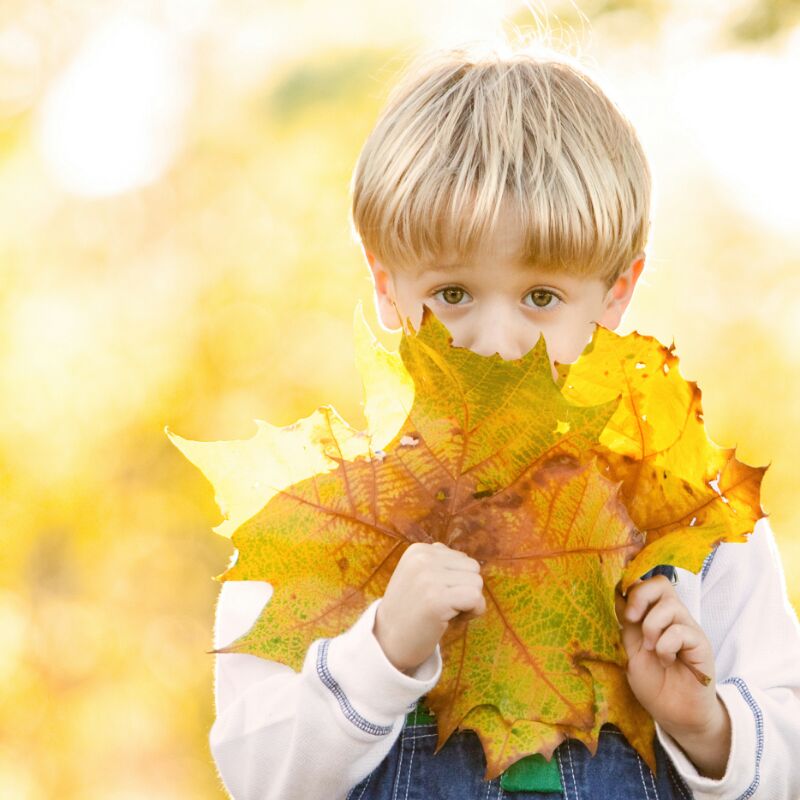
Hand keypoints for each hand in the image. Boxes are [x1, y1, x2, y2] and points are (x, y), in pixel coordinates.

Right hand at [373, 541, 484, 672]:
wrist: (387, 643)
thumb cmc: (410, 612)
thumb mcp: (417, 576)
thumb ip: (439, 564)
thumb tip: (467, 559)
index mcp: (418, 550)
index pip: (461, 558)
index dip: (456, 581)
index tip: (436, 596)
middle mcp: (422, 558)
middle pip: (472, 568)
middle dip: (465, 589)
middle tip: (443, 606)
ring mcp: (428, 578)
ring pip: (476, 582)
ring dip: (469, 602)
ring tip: (445, 612)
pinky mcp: (436, 599)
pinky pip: (476, 598)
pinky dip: (473, 612)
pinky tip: (452, 620)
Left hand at [614, 575, 721, 735]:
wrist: (675, 714)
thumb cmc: (654, 682)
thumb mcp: (631, 649)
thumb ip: (627, 624)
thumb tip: (617, 594)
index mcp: (656, 615)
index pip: (647, 583)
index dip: (631, 588)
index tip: (621, 609)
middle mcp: (674, 617)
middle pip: (661, 583)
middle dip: (640, 596)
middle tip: (632, 619)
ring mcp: (689, 629)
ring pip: (670, 605)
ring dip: (652, 626)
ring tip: (651, 649)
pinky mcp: (701, 644)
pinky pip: (681, 631)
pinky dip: (666, 646)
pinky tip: (667, 660)